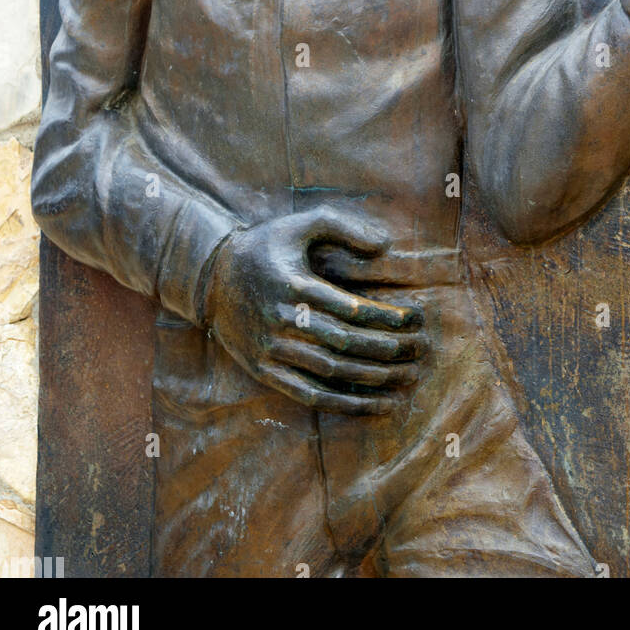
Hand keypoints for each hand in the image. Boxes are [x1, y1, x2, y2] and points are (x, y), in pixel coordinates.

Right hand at [203, 201, 425, 415]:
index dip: (387, 317)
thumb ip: (343, 227)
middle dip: (388, 349)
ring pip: (331, 371)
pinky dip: (345, 404)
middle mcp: (282, 320)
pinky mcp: (264, 371)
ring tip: (407, 379)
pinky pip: (309, 395)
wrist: (209, 277)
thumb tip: (385, 245)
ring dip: (374, 378)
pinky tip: (376, 405)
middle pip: (345, 342)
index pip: (350, 308)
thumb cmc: (266, 246)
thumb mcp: (300, 224)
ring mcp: (272, 350)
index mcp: (294, 285)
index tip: (416, 318)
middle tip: (420, 349)